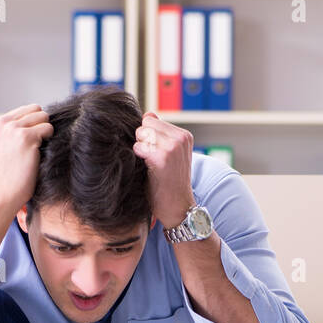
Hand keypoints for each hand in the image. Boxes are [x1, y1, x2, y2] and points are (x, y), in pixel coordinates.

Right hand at [0, 103, 53, 211]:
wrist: (6, 193)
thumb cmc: (12, 172)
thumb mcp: (7, 144)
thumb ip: (17, 127)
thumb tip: (42, 114)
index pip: (27, 109)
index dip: (34, 124)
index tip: (29, 142)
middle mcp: (4, 123)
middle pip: (37, 110)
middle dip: (40, 125)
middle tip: (35, 145)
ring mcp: (14, 129)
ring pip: (44, 117)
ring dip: (45, 132)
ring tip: (36, 149)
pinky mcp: (26, 137)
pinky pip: (48, 128)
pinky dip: (49, 140)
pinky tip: (39, 153)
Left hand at [132, 112, 195, 229]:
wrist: (178, 208)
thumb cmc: (169, 184)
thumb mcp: (169, 154)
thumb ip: (159, 134)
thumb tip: (147, 114)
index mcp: (184, 135)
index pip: (151, 119)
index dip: (146, 137)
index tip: (154, 154)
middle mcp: (181, 138)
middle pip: (145, 124)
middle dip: (142, 140)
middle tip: (150, 160)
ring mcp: (173, 146)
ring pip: (141, 133)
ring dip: (140, 149)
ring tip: (150, 165)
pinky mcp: (163, 157)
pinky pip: (138, 147)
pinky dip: (138, 158)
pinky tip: (148, 170)